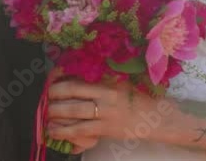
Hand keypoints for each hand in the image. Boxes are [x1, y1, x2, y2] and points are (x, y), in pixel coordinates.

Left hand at [46, 79, 162, 142]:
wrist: (158, 118)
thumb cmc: (139, 99)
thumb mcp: (122, 82)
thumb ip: (103, 78)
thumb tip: (78, 75)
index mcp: (108, 79)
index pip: (79, 73)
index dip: (60, 76)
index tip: (51, 78)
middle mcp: (106, 93)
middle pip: (71, 90)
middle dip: (53, 94)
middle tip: (46, 98)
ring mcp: (106, 111)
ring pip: (73, 111)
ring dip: (55, 113)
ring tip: (47, 115)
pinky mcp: (107, 128)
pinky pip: (80, 130)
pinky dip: (64, 131)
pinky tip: (54, 132)